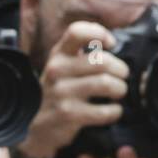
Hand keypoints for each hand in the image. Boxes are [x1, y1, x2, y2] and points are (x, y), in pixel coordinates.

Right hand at [18, 21, 127, 157]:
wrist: (35, 125)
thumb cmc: (57, 91)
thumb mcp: (61, 67)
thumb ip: (80, 53)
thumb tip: (110, 40)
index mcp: (58, 54)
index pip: (77, 32)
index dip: (99, 33)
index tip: (111, 44)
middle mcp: (58, 70)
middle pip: (102, 60)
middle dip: (121, 69)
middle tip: (122, 76)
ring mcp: (62, 92)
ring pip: (106, 83)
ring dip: (120, 88)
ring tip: (119, 92)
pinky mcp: (68, 114)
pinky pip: (103, 111)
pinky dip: (115, 111)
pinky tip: (113, 110)